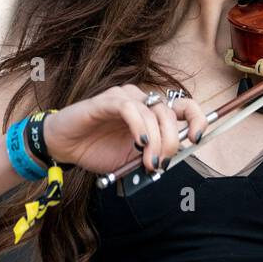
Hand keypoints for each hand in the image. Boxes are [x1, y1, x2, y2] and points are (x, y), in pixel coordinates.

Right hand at [41, 85, 208, 174]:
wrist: (64, 147)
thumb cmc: (98, 150)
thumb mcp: (132, 159)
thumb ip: (152, 156)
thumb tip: (171, 161)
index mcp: (152, 113)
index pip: (184, 106)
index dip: (196, 118)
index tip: (197, 138)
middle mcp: (141, 101)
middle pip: (170, 112)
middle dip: (172, 141)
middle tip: (161, 163)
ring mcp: (124, 98)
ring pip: (153, 112)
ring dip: (156, 141)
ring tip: (148, 162)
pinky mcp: (106, 101)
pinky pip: (130, 109)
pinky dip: (140, 127)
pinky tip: (140, 143)